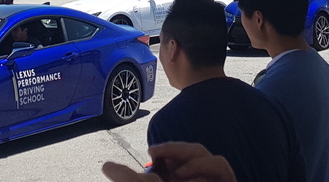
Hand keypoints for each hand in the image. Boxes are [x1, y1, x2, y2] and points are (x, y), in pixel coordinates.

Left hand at [101, 142, 235, 181]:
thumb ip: (128, 180)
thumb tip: (107, 165)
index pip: (175, 159)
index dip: (167, 151)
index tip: (152, 152)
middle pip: (193, 153)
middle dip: (177, 149)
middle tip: (156, 153)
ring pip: (207, 156)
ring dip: (192, 158)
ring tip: (179, 175)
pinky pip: (220, 165)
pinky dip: (204, 167)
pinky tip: (190, 180)